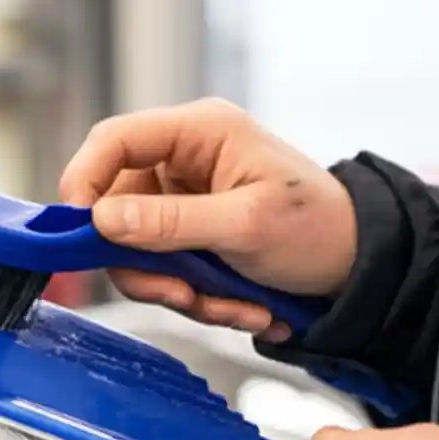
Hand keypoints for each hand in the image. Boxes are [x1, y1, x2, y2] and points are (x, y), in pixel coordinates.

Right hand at [59, 98, 356, 340]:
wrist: (358, 269)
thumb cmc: (318, 229)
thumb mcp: (245, 226)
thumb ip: (169, 223)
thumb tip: (101, 221)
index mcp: (199, 132)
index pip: (114, 140)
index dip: (84, 181)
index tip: (80, 233)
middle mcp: (183, 161)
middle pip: (117, 208)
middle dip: (147, 264)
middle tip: (180, 296)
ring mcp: (183, 201)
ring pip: (137, 250)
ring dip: (178, 291)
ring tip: (231, 306)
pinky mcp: (188, 237)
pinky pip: (164, 272)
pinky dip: (197, 299)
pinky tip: (241, 306)